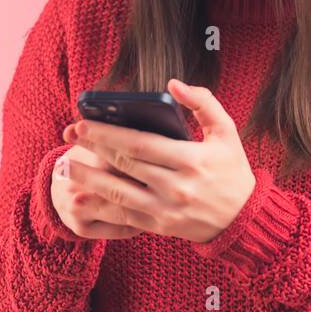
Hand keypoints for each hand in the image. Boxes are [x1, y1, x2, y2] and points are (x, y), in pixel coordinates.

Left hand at [59, 78, 256, 244]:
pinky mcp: (161, 227)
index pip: (141, 143)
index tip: (85, 122)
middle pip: (125, 164)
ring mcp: (167, 209)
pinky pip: (124, 217)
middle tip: (71, 135)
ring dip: (88, 179)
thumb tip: (173, 84)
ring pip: (118, 192)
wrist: (244, 220)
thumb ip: (204, 103)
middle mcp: (177, 186)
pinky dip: (99, 208)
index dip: (109, 133)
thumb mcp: (227, 132)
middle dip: (94, 148)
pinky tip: (78, 199)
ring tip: (65, 168)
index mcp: (192, 160)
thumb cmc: (233, 171)